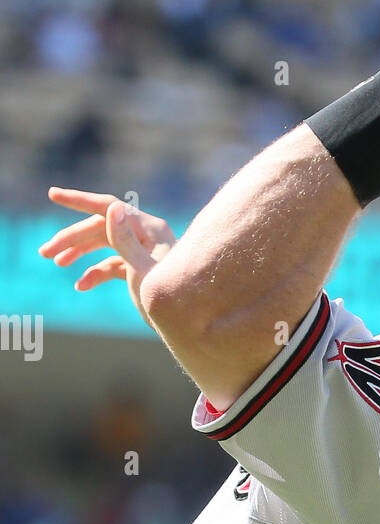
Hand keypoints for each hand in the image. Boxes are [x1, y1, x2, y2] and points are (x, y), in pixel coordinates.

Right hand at [39, 189, 176, 324]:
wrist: (192, 328)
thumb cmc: (174, 300)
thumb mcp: (145, 271)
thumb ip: (126, 240)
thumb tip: (111, 208)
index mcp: (150, 229)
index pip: (109, 207)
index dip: (79, 200)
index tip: (52, 194)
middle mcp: (146, 235)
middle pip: (101, 228)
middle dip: (72, 239)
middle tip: (44, 252)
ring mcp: (143, 251)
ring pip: (103, 244)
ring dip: (79, 252)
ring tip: (56, 262)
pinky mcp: (140, 268)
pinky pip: (112, 264)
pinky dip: (96, 273)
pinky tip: (81, 286)